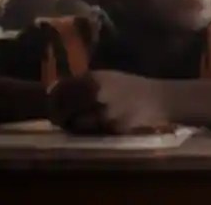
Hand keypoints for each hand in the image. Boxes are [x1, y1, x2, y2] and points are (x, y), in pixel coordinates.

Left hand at [47, 71, 171, 134]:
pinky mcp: (112, 128)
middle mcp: (96, 94)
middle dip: (59, 115)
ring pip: (75, 124)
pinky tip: (93, 127)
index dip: (53, 99)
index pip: (60, 90)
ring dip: (73, 125)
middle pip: (63, 109)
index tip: (52, 105)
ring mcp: (104, 113)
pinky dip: (88, 131)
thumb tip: (54, 89)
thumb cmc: (130, 86)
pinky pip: (91, 133)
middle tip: (60, 119)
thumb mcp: (107, 77)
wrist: (158, 99)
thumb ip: (83, 82)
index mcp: (94, 78)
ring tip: (76, 123)